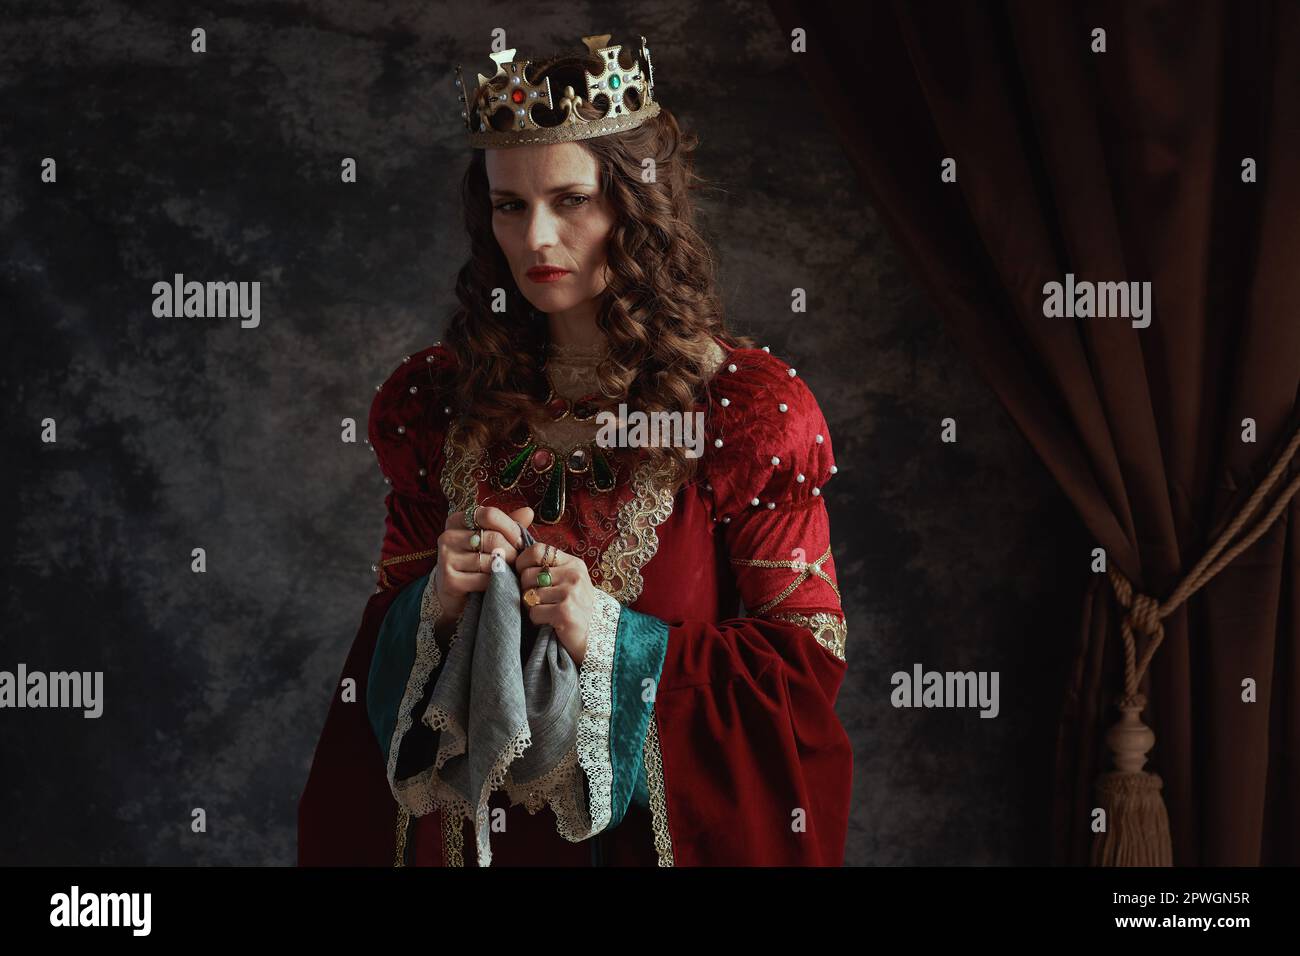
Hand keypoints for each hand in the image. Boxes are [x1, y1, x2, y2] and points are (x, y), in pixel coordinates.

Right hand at [435, 504, 534, 621]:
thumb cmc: (475, 562)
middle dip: (512, 552)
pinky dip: (495, 583)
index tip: (520, 541)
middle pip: (493, 538)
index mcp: (457, 521)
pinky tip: (496, 584)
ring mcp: (445, 559)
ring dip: (505, 569)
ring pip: (490, 560)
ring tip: (508, 572)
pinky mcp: (449, 581)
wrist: (453, 592)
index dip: (510, 528)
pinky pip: (484, 579)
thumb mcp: (490, 539)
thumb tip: (528, 511)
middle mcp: (448, 537)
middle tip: (517, 561)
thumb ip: (507, 526)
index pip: (489, 515)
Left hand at [516, 542, 593, 665]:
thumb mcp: (570, 581)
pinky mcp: (564, 612)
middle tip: (537, 600)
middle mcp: (573, 575)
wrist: (596, 635)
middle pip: (528, 574)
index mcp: (573, 564)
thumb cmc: (577, 607)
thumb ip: (550, 570)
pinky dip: (536, 620)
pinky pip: (534, 612)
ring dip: (531, 607)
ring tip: (546, 611)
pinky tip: (549, 621)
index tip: (522, 573)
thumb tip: (515, 563)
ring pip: (529, 595)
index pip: (539, 550)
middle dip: (525, 590)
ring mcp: (570, 593)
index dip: (523, 561)